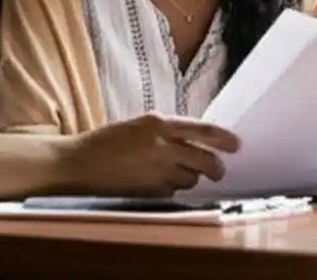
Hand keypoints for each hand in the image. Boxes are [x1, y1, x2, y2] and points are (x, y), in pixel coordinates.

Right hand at [64, 114, 240, 196]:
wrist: (79, 163)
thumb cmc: (108, 141)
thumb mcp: (140, 125)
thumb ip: (168, 131)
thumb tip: (196, 141)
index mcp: (160, 124)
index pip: (204, 131)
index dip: (225, 139)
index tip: (237, 145)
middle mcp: (163, 146)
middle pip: (206, 161)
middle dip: (216, 168)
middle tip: (218, 171)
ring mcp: (157, 171)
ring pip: (192, 179)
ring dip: (191, 178)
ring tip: (176, 173)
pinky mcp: (150, 191)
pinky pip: (174, 192)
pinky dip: (173, 189)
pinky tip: (159, 182)